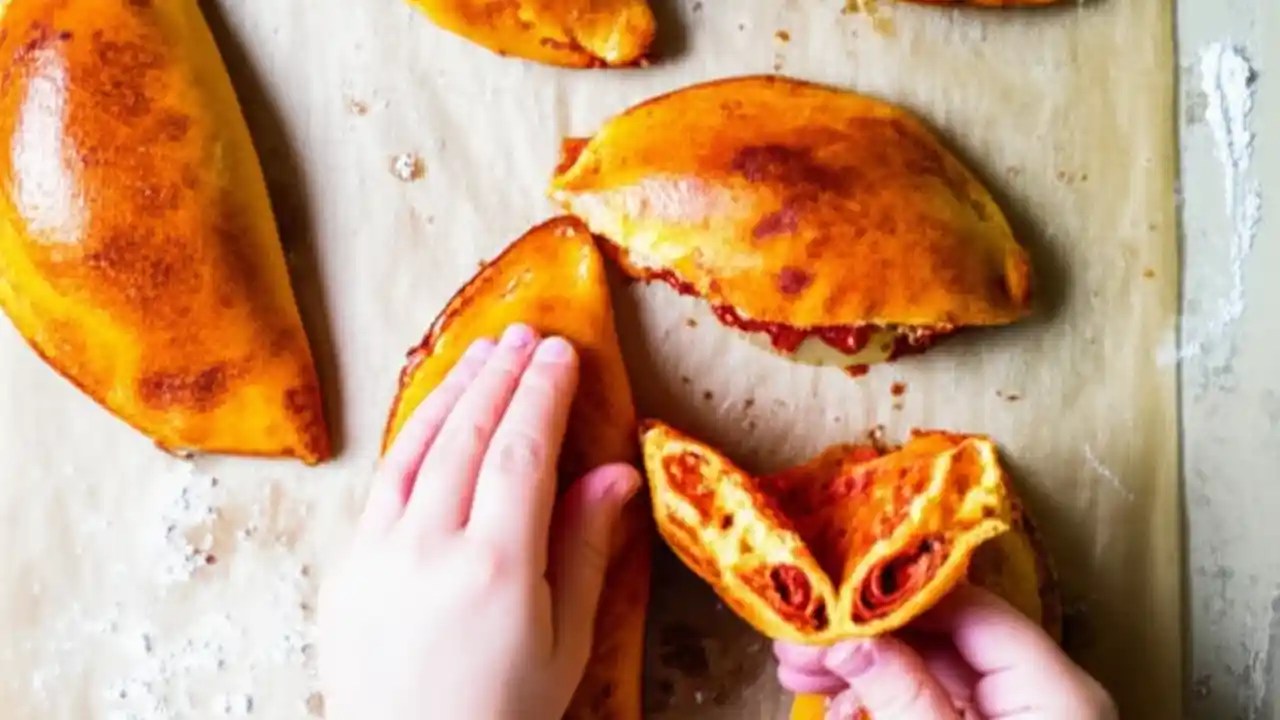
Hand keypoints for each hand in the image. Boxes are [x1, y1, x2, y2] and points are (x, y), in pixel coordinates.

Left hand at [318, 324, 640, 719]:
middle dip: (501, 377)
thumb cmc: (502, 716)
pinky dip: (412, 437)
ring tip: (482, 354)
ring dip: (453, 392)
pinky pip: (382, 483)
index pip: (522, 451)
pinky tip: (433, 414)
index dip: (543, 394)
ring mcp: (379, 555)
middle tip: (526, 336)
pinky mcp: (347, 568)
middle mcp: (431, 549)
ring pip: (417, 448)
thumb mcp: (566, 643)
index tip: (561, 354)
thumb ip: (585, 550)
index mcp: (496, 568)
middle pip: (469, 436)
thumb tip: (616, 472)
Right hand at [774, 585, 1116, 719]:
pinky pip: (931, 707)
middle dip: (866, 637)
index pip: (972, 606)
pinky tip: (836, 712)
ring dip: (863, 670)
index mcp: (1056, 691)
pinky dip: (881, 704)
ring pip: (931, 673)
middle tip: (796, 644)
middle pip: (945, 639)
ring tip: (798, 676)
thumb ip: (897, 691)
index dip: (897, 592)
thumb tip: (845, 633)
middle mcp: (1041, 696)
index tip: (828, 594)